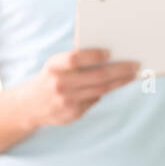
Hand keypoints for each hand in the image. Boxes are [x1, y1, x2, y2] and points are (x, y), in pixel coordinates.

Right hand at [24, 48, 138, 127]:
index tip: (110, 52)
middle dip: (120, 70)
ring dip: (120, 82)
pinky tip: (114, 85)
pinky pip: (95, 100)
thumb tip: (110, 58)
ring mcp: (67, 101)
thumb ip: (76, 62)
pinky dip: (104, 92)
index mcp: (54, 67)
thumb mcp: (55, 66)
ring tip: (132, 75)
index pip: (75, 59)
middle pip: (96, 76)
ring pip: (101, 90)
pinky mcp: (73, 114)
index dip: (93, 55)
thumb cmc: (50, 78)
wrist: (28, 106)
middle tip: (135, 65)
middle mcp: (59, 84)